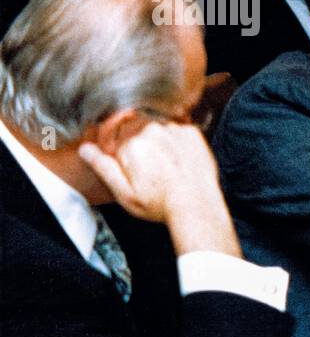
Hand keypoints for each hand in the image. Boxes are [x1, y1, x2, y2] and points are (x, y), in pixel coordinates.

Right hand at [78, 122, 240, 256]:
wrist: (197, 207)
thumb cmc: (161, 203)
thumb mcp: (123, 192)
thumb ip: (102, 167)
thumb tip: (86, 149)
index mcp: (132, 143)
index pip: (118, 142)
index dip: (124, 159)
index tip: (135, 173)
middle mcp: (154, 130)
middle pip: (137, 133)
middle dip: (140, 149)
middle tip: (152, 173)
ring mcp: (175, 129)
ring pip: (158, 131)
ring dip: (159, 144)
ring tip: (166, 169)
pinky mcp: (192, 133)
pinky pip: (178, 132)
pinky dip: (177, 143)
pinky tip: (178, 161)